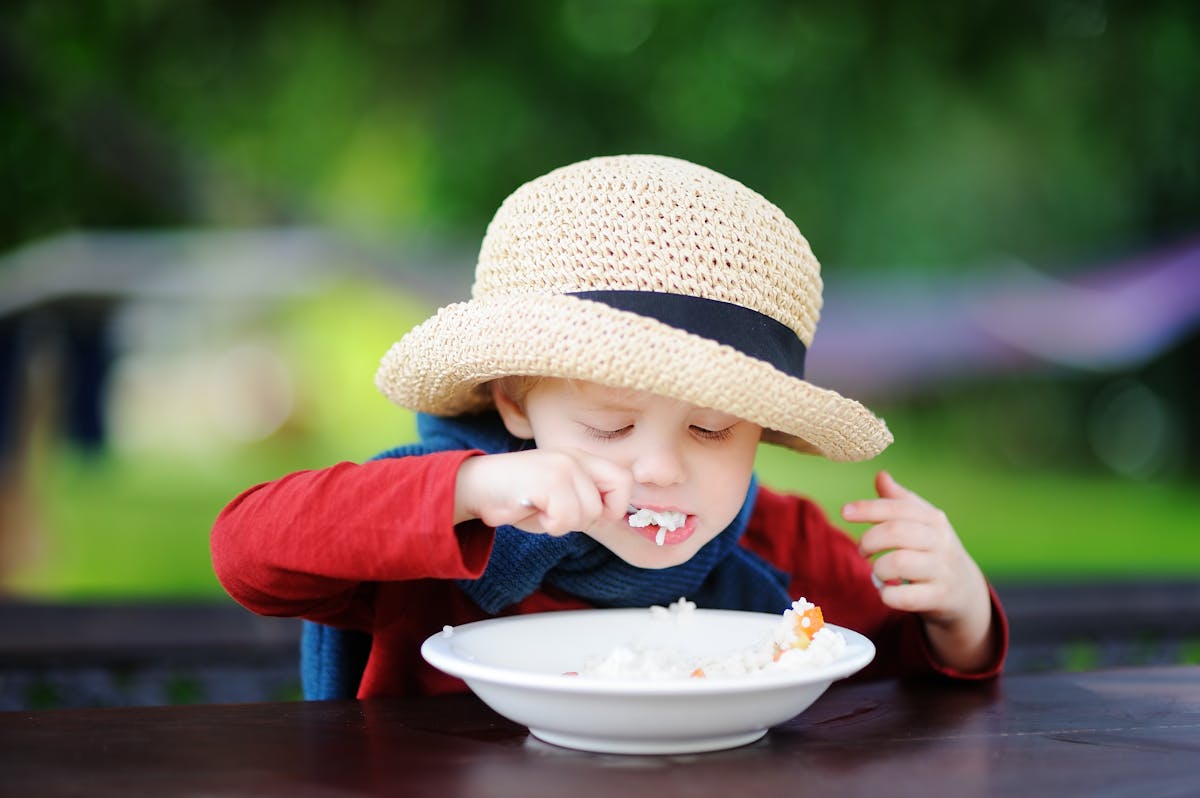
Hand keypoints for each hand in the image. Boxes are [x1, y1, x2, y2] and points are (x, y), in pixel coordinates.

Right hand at [454, 448, 632, 535]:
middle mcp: (576, 458)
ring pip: (586, 516)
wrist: (476, 486)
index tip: (591, 516)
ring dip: (562, 524)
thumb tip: (614, 517)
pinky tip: (532, 512)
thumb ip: (586, 500)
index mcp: (581, 459)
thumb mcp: (559, 494)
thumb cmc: (517, 496)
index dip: (614, 506)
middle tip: (557, 515)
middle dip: (584, 521)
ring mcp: (563, 466)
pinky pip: (565, 519)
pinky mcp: (549, 480)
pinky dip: (548, 526)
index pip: (624, 481)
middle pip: (606, 505)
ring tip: (540, 510)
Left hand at [843, 471, 994, 671]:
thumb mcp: (922, 523)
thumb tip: (881, 475)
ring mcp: (942, 571)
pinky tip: (888, 591)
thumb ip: (899, 501)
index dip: (868, 508)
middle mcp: (940, 542)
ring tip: (879, 572)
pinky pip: (904, 596)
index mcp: (934, 519)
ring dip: (878, 569)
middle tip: (863, 551)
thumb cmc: (933, 550)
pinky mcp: (939, 597)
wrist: (966, 590)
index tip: (845, 512)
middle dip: (869, 541)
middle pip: (895, 533)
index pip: (897, 508)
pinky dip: (887, 594)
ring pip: (898, 563)